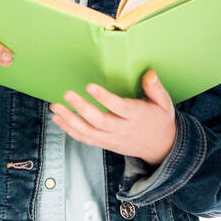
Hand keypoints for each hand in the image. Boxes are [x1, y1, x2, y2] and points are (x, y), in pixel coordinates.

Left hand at [49, 69, 176, 165]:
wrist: (161, 147)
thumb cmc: (160, 119)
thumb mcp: (164, 103)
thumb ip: (156, 88)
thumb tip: (149, 73)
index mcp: (137, 116)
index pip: (119, 107)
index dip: (104, 98)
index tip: (90, 86)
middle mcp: (123, 129)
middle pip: (100, 121)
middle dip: (81, 108)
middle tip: (67, 94)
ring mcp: (113, 139)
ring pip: (88, 132)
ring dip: (69, 120)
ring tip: (55, 107)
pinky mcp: (106, 144)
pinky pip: (86, 139)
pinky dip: (70, 130)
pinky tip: (58, 119)